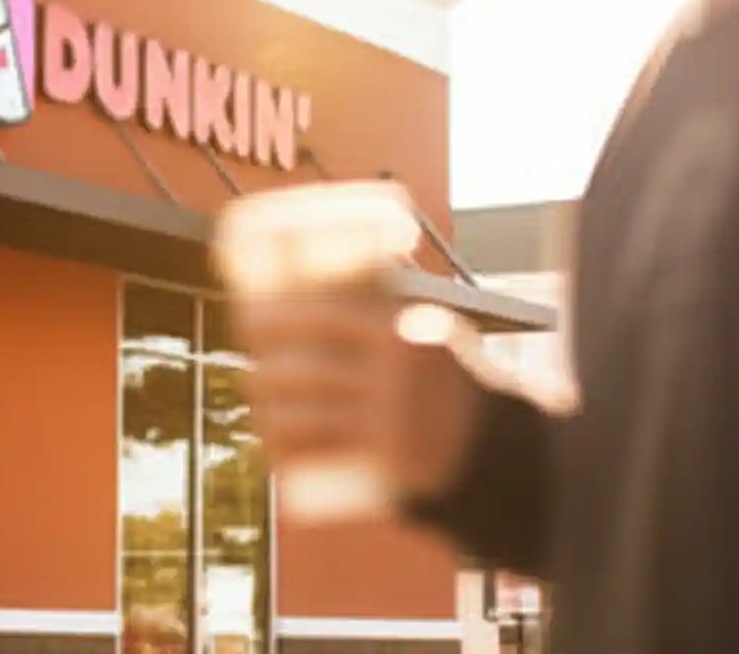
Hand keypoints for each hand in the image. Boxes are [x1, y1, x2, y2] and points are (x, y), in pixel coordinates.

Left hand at [234, 293, 483, 504]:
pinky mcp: (380, 464)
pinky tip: (272, 443)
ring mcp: (385, 424)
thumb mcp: (421, 325)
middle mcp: (390, 376)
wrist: (488, 441)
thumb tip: (309, 273)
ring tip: (263, 405)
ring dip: (267, 411)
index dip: (272, 319)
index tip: (250, 318)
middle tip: (256, 370)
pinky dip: (284, 450)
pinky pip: (315, 458)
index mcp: (397, 331)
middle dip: (262, 371)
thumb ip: (375, 302)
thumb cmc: (439, 375)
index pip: (317, 317)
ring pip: (297, 417)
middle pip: (297, 372)